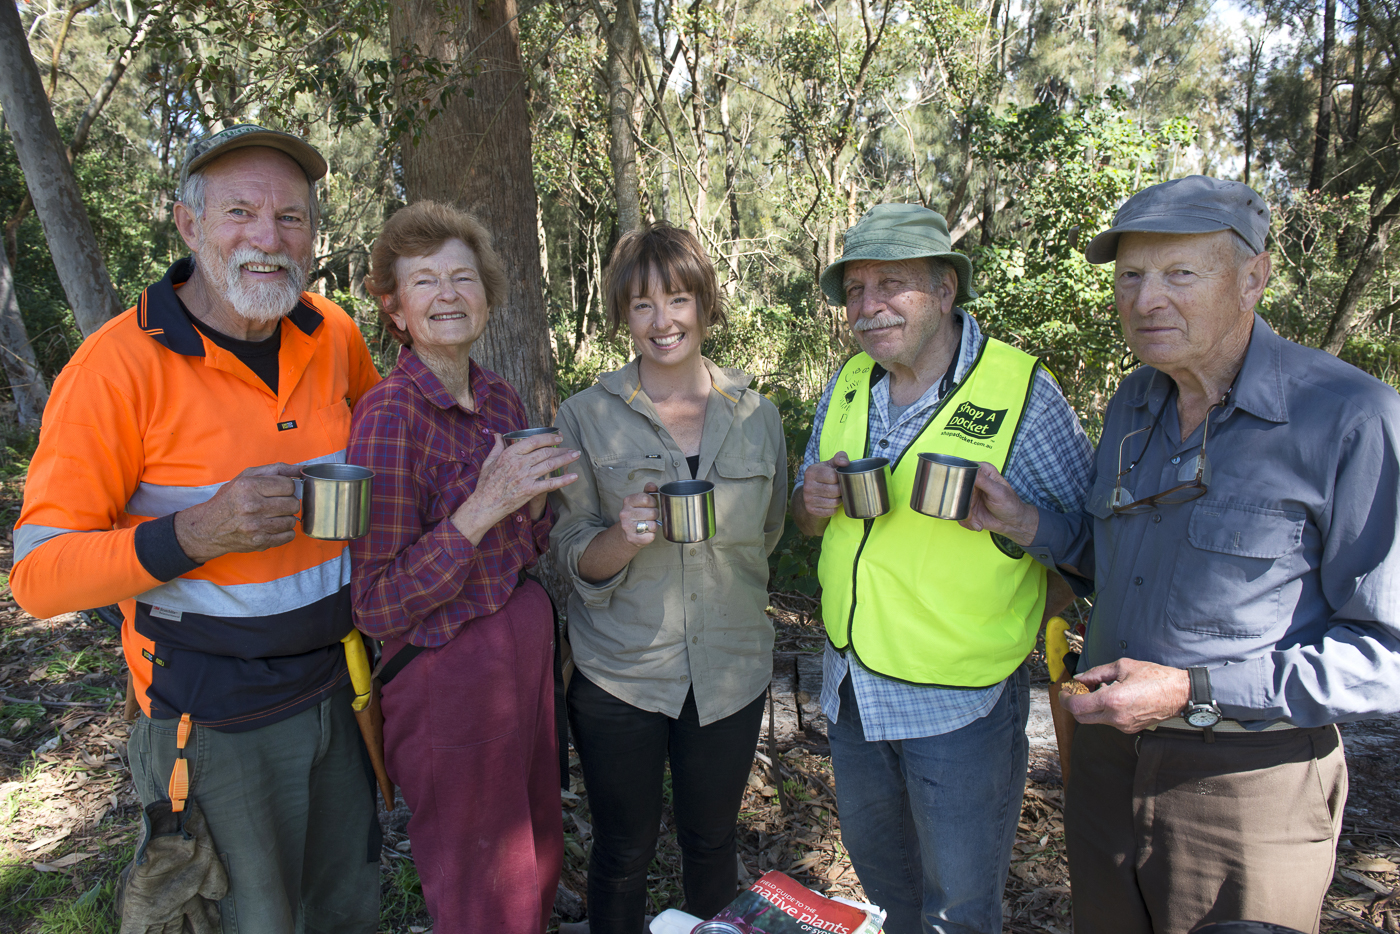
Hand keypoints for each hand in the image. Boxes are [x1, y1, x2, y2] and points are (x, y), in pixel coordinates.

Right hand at [174, 463, 303, 562]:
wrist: (208, 528)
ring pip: (292, 521)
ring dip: (286, 517)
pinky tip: (272, 526)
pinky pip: (288, 536)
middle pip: (293, 503)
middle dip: (288, 502)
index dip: (286, 487)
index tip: (279, 490)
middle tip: (276, 503)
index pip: (288, 485)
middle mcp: (252, 507)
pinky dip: (284, 531)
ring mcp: (256, 527)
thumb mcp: (245, 477)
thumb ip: (275, 469)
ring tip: (272, 515)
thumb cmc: (229, 499)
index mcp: (248, 487)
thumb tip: (301, 469)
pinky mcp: (260, 542)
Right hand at [452, 433, 579, 542]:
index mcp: (510, 454)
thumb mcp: (488, 462)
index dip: (549, 437)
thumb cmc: (486, 484)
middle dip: (561, 448)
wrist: (485, 504)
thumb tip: (498, 435)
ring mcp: (526, 477)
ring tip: (576, 455)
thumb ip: (496, 447)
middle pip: (545, 452)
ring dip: (566, 459)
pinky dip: (564, 480)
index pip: (534, 441)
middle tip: (570, 448)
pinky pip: (551, 484)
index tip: (558, 437)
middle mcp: (519, 463)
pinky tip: (574, 477)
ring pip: (550, 465)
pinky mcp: (530, 490)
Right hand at [619, 482, 659, 546]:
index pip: (646, 499)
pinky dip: (652, 535)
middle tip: (651, 516)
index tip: (652, 505)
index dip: (653, 502)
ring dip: (654, 526)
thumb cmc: (637, 513)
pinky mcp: (632, 538)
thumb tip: (653, 485)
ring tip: (649, 524)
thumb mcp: (640, 500)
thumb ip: (648, 491)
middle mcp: (625, 514)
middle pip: (652, 513)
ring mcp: (627, 527)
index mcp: (628, 501)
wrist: (626, 532)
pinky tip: (646, 533)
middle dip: (655, 515)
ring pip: (653, 525)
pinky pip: (651, 536)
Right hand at [801, 451, 849, 518]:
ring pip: (834, 502)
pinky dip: (834, 508)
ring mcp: (808, 499)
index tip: (840, 479)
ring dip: (839, 500)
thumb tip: (845, 463)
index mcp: (812, 472)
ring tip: (837, 495)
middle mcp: (807, 485)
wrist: (810, 492)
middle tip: (841, 489)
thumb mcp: (830, 464)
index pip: (833, 476)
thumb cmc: (824, 476)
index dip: (841, 478)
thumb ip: (840, 458)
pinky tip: (831, 503)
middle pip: (835, 491)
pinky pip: (830, 511)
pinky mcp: (811, 509)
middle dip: (841, 490)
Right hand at [959, 462, 1038, 545]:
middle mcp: (973, 482)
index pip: (964, 469)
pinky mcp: (967, 507)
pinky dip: (967, 522)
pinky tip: (978, 523)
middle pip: (956, 489)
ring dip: (967, 516)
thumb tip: (970, 470)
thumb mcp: (998, 491)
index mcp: (982, 471)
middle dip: (962, 504)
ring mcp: (969, 495)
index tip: (965, 494)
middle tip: (972, 515)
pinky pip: (959, 514)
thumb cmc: (1010, 504)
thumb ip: (984, 481)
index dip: (960, 480)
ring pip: (956, 504)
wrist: (1012, 523)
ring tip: (978, 522)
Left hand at [1058, 658, 1190, 733]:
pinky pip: (1108, 721)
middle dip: (1073, 705)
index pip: (1077, 706)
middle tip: (1074, 691)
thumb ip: (1096, 672)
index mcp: (1112, 700)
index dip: (1065, 699)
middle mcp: (1116, 717)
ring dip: (1089, 707)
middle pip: (1081, 718)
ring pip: (1094, 720)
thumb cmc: (1155, 677)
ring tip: (1095, 690)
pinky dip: (1102, 711)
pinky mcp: (1129, 729)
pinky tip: (1110, 697)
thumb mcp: (1123, 667)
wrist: (1180, 694)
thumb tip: (1080, 678)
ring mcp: (1123, 726)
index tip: (1064, 691)